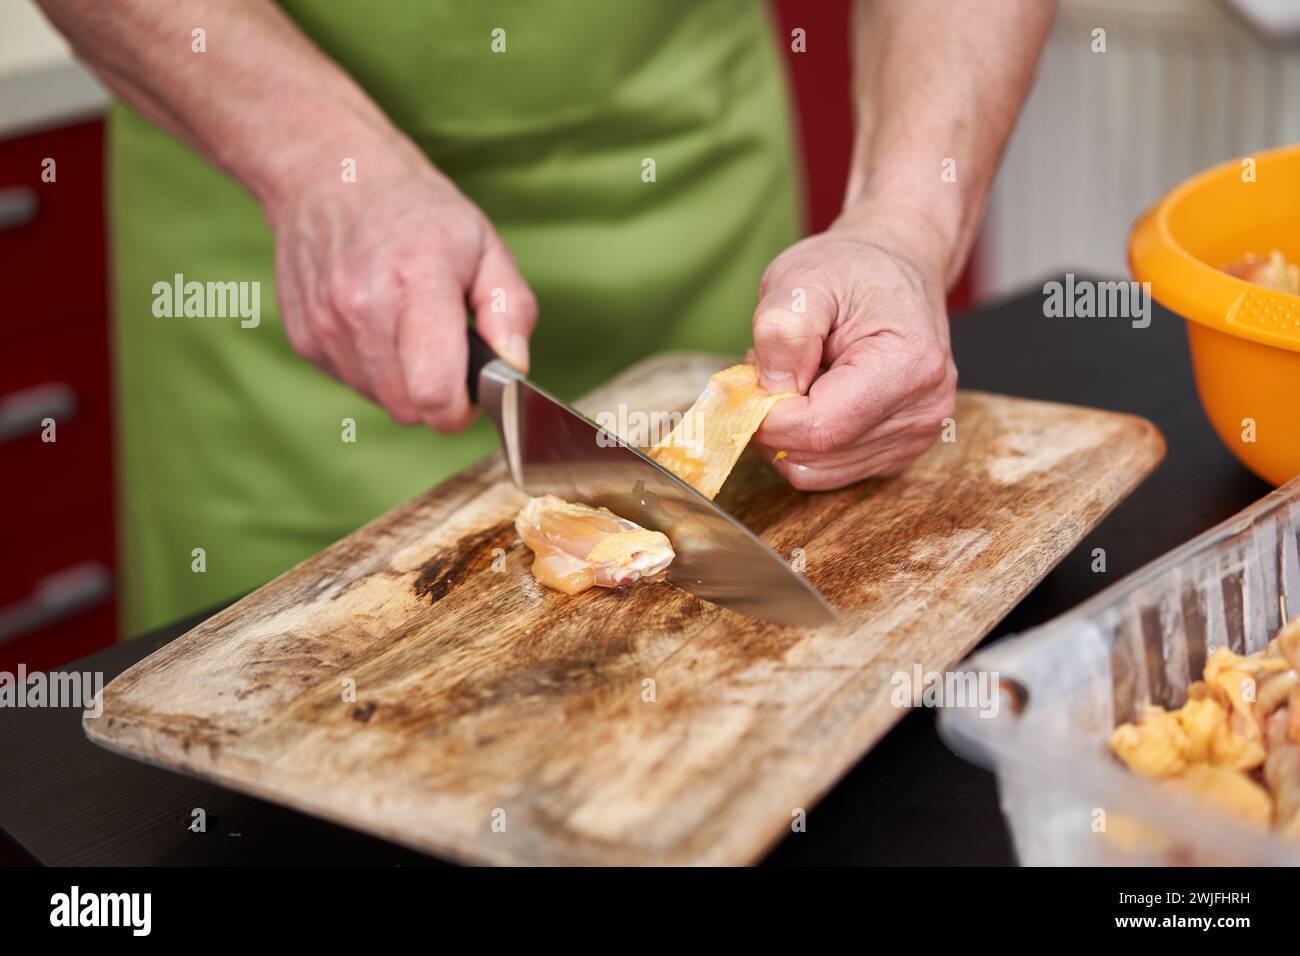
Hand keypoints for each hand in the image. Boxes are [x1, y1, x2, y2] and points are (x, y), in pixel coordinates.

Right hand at [266, 140, 536, 430]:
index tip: (472, 390)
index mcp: (416, 284)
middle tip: (445, 351)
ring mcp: (326, 325)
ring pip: (379, 400)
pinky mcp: (303, 336)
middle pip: (408, 409)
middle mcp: (362, 309)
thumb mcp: (485, 245)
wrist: (332, 174)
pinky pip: (351, 381)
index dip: (460, 410)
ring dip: (402, 380)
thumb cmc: (417, 210)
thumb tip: (515, 368)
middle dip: (435, 394)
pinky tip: (377, 322)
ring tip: (408, 326)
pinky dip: (371, 367)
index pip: (434, 394)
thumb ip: (509, 310)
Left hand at [750, 203, 957, 489]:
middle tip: (768, 369)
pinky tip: (812, 397)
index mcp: (909, 366)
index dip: (767, 416)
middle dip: (773, 422)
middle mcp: (922, 412)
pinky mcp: (898, 453)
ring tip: (793, 378)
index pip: (821, 428)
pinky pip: (828, 471)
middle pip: (817, 456)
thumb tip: (772, 389)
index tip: (745, 380)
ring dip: (786, 433)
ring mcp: (915, 438)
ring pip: (816, 471)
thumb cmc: (853, 269)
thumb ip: (784, 329)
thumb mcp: (804, 277)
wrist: (896, 269)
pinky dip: (805, 441)